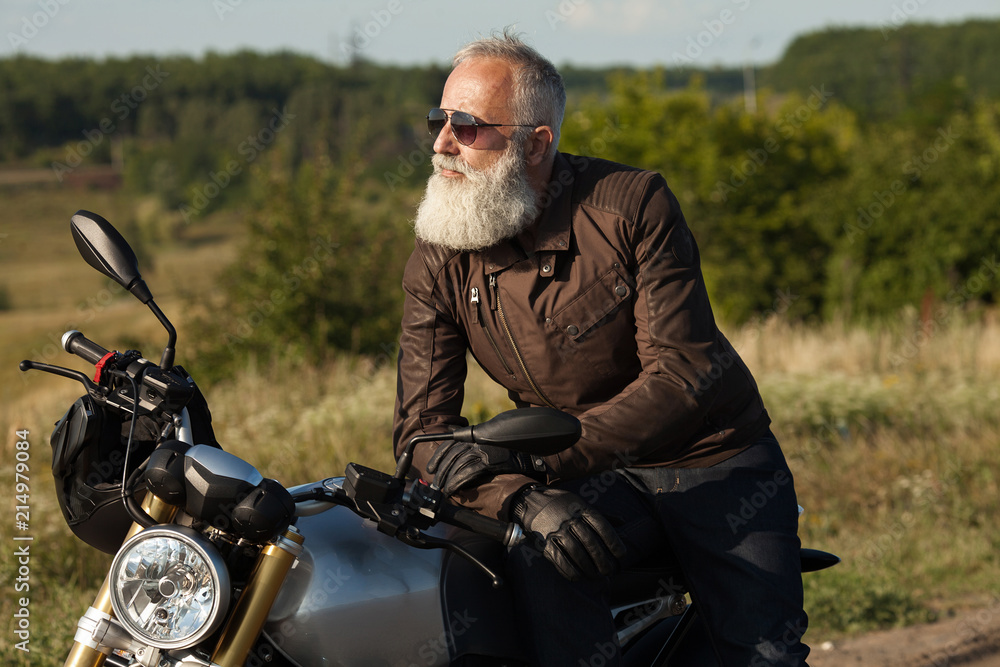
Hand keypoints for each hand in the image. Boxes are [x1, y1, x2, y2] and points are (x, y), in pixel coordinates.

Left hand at [426, 441, 543, 496]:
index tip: (431, 468)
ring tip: (444, 490)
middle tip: (436, 484)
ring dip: (448, 479)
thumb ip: (471, 457)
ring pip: (458, 464)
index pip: (450, 443)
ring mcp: (483, 451)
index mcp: (476, 438)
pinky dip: (457, 482)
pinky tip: (452, 490)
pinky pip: (467, 472)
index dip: (438, 456)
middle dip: (441, 470)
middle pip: (452, 454)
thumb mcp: (487, 455)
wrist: (526, 468)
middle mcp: (479, 442)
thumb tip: (454, 465)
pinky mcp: (488, 462)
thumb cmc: (508, 466)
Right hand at [513, 486, 624, 580]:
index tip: (621, 555)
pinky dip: (570, 570)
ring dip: (588, 567)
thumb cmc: (562, 504)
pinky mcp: (544, 541)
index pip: (602, 526)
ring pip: (576, 552)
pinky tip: (578, 576)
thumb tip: (623, 522)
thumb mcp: (581, 503)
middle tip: (609, 570)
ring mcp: (557, 530)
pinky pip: (559, 559)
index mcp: (581, 509)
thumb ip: (602, 514)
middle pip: (591, 542)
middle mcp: (570, 519)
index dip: (613, 542)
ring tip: (595, 576)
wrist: (531, 502)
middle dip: (602, 559)